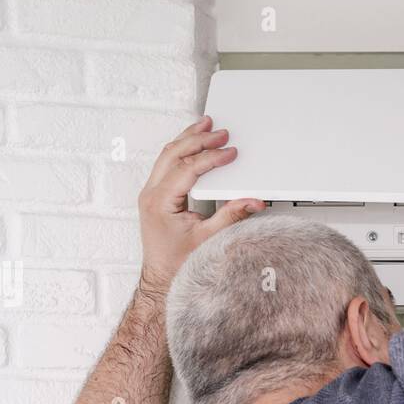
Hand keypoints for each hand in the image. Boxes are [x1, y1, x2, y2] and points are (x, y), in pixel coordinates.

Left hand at [136, 116, 263, 295]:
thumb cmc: (177, 264)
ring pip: (167, 155)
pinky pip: (166, 163)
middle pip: (173, 154)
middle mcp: (151, 195)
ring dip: (187, 138)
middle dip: (199, 139)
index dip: (211, 158)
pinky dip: (181, 149)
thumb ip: (231, 217)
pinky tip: (192, 142)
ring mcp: (151, 194)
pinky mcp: (156, 195)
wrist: (161, 279)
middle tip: (220, 132)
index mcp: (160, 203)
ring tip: (205, 125)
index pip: (187, 169)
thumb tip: (253, 201)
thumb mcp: (208, 240)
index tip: (230, 153)